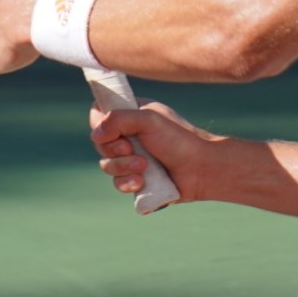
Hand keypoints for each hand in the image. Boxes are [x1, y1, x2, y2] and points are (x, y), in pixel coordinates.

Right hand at [89, 100, 222, 201]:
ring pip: (107, 165)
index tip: (111, 129)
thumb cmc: (179, 140)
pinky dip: (127, 184)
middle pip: (100, 143)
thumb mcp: (148, 120)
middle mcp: (129, 135)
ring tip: (144, 166)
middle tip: (132, 149)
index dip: (99, 123)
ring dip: (123, 168)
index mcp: (132, 114)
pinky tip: (142, 182)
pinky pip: (118, 184)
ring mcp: (132, 158)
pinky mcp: (136, 179)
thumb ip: (118, 119)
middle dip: (114, 150)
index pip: (99, 113)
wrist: (201, 169)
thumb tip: (96, 134)